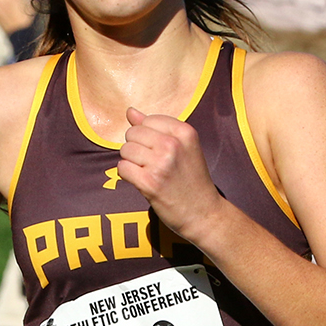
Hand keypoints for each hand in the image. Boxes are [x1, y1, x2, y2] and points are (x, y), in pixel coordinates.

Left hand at [118, 107, 225, 241]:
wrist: (204, 213)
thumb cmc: (192, 179)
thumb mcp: (183, 147)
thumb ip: (156, 128)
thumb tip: (130, 111)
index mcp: (184, 132)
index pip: (147, 120)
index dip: (147, 136)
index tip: (159, 151)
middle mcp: (173, 144)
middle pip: (133, 133)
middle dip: (136, 148)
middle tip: (151, 164)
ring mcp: (161, 164)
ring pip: (125, 150)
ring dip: (131, 162)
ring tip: (147, 172)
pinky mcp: (150, 183)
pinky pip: (122, 168)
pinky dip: (127, 175)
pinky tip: (142, 181)